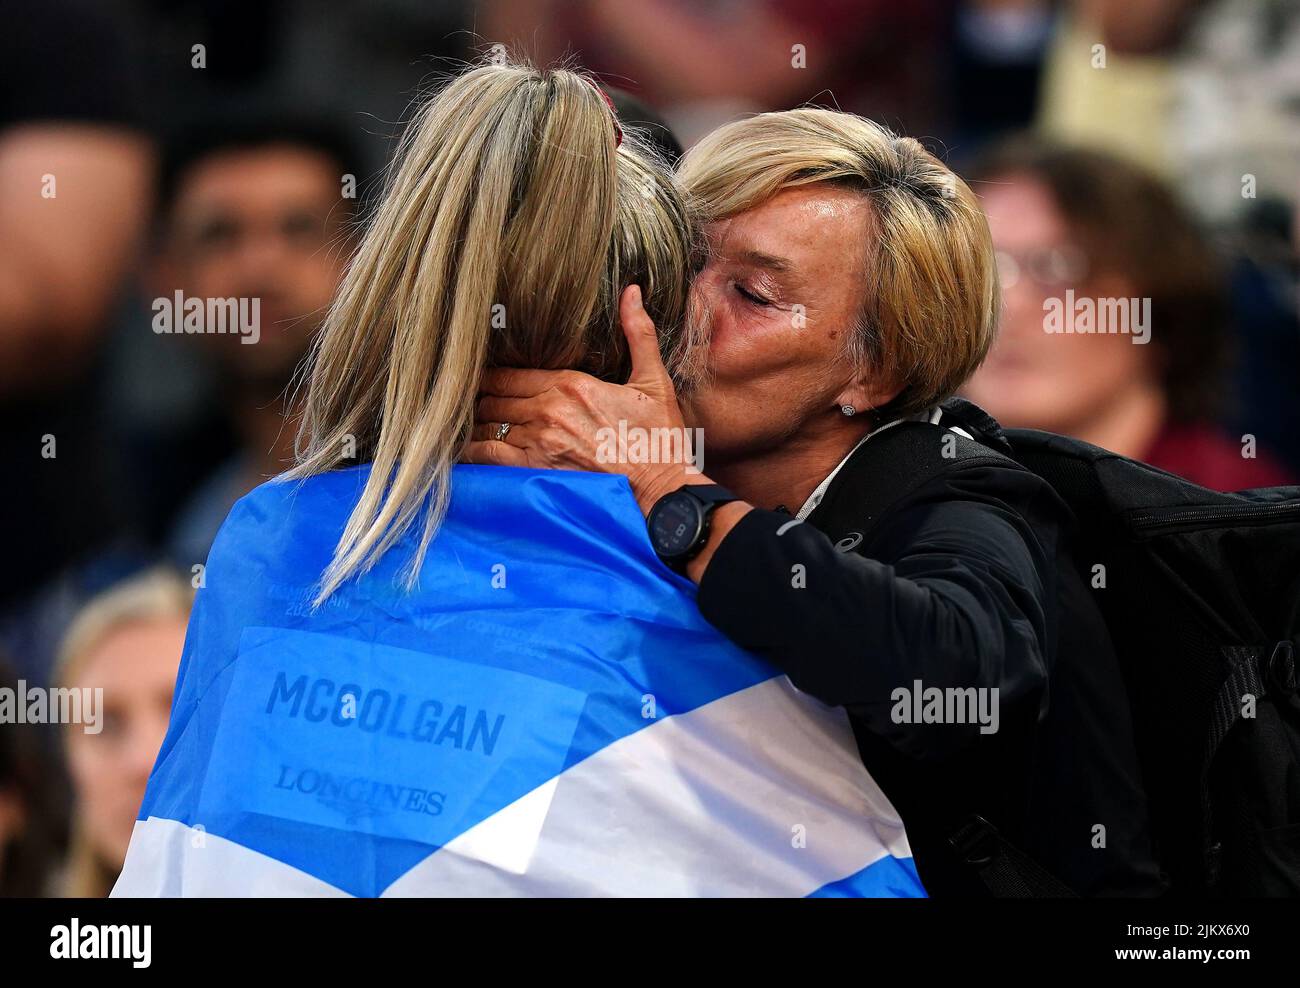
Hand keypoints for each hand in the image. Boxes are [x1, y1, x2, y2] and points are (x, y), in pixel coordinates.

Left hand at [465, 285, 706, 514]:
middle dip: (482, 400)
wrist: (661, 489)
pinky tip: (466, 449)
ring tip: (470, 425)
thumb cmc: (658, 439)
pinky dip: (472, 451)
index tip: (484, 380)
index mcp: (571, 384)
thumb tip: (632, 292)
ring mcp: (539, 440)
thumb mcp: (653, 381)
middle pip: (494, 397)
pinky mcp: (535, 469)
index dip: (493, 377)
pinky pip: (487, 454)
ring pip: (487, 423)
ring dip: (478, 424)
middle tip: (473, 403)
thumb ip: (638, 333)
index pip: (511, 373)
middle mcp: (549, 409)